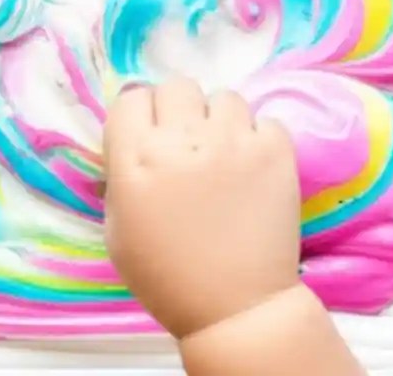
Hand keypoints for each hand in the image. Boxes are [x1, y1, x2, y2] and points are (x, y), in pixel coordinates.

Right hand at [102, 77, 301, 338]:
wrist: (235, 307)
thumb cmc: (166, 275)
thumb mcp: (118, 228)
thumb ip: (121, 174)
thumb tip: (134, 141)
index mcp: (136, 158)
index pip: (131, 98)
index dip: (138, 116)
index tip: (147, 136)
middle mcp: (183, 139)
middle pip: (176, 86)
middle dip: (177, 110)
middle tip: (185, 142)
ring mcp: (233, 140)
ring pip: (222, 97)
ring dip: (217, 120)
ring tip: (222, 154)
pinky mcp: (275, 150)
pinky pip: (263, 120)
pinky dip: (256, 138)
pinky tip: (250, 168)